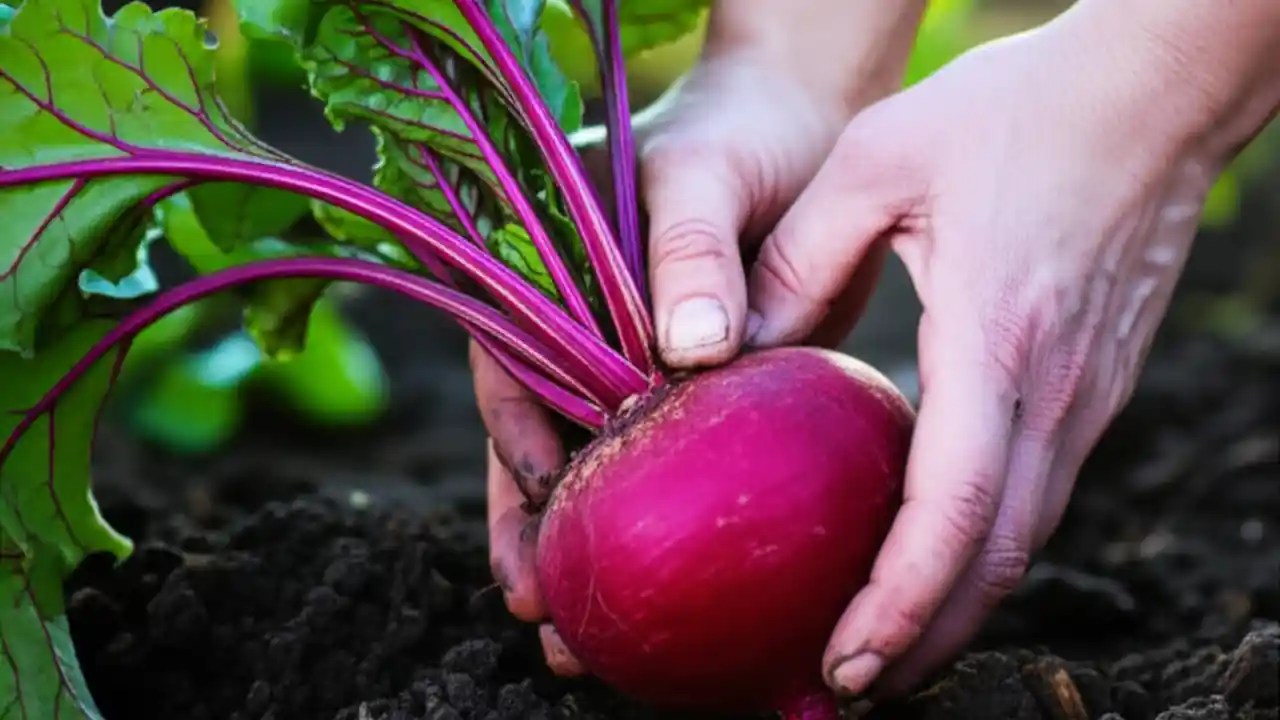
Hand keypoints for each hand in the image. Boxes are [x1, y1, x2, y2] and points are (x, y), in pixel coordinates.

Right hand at [475, 0, 923, 675]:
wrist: (808, 121)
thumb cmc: (739, 132)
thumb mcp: (700, 176)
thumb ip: (685, 253)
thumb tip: (688, 353)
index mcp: (548, 282)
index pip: (513, 379)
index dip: (518, 457)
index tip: (543, 522)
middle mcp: (582, 331)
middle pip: (542, 446)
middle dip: (538, 534)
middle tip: (547, 616)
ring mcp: (638, 363)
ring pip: (603, 468)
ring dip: (596, 546)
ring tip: (593, 638)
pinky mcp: (699, 385)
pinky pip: (674, 462)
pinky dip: (670, 518)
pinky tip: (683, 583)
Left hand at [742, 0, 1279, 698]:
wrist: (1154, 86)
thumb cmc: (1015, 110)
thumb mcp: (877, 159)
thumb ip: (796, 258)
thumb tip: (726, 346)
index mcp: (997, 339)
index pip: (956, 507)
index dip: (901, 600)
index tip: (846, 660)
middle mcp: (1057, 388)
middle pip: (1000, 554)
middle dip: (927, 637)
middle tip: (847, 687)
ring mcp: (1091, 392)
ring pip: (1027, 534)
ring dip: (958, 604)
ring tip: (884, 648)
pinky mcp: (1097, 381)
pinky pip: (1038, 489)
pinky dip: (983, 547)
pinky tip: (932, 557)